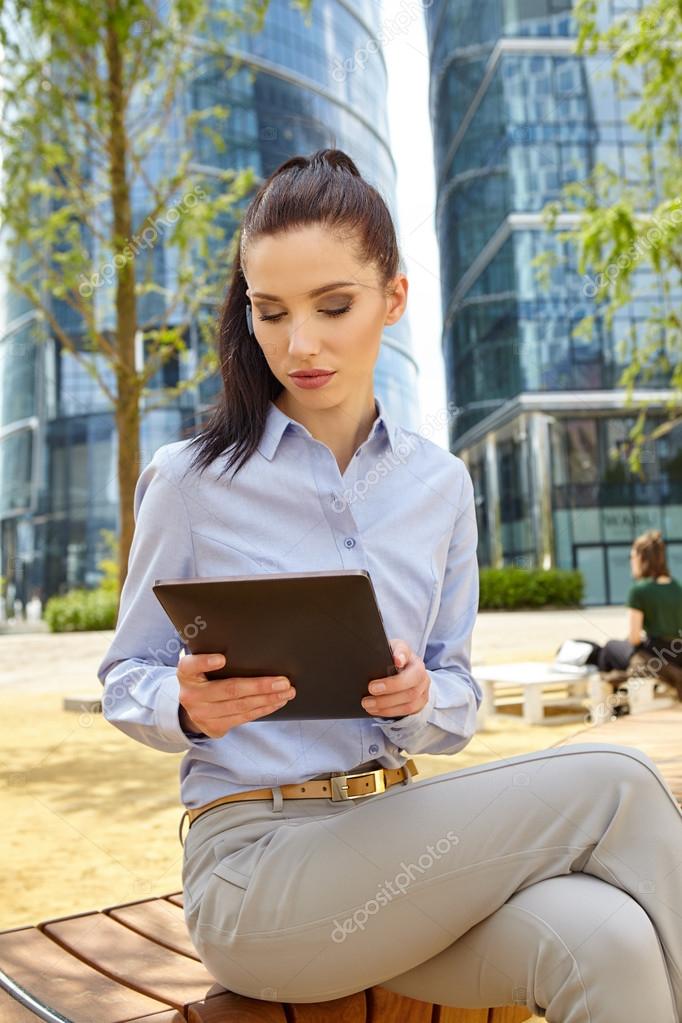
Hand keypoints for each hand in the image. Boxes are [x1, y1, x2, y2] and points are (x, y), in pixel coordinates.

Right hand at [177, 653, 295, 738]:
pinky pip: (244, 718)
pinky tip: (277, 701)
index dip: (206, 662)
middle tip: (282, 681)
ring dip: (268, 699)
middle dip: (260, 686)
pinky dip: (263, 709)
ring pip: (240, 707)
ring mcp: (202, 714)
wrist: (192, 707)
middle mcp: (191, 695)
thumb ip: (215, 657)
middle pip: (229, 689)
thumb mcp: (201, 665)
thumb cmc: (204, 677)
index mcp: (186, 673)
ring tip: (286, 691)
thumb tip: (254, 648)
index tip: (222, 659)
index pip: (191, 665)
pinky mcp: (214, 727)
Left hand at [361, 639, 429, 717]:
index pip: (407, 653)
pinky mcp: (420, 704)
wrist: (405, 674)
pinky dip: (388, 712)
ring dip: (386, 705)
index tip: (396, 661)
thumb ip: (387, 652)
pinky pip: (406, 711)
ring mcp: (423, 691)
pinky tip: (375, 710)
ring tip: (367, 703)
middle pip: (411, 684)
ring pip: (409, 702)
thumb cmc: (392, 662)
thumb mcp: (389, 653)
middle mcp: (422, 675)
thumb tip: (392, 658)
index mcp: (412, 659)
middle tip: (370, 689)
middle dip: (390, 688)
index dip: (402, 656)